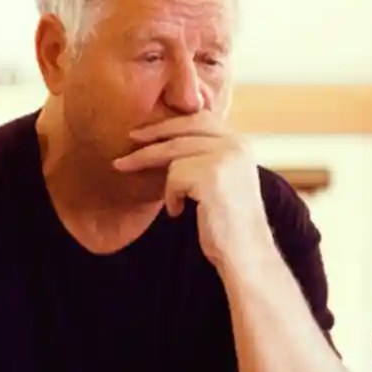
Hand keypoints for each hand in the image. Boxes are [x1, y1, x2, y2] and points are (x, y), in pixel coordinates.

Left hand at [115, 113, 270, 267]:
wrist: (245, 251)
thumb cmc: (229, 222)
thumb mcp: (224, 180)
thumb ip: (207, 156)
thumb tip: (168, 140)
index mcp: (240, 143)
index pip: (199, 119)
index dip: (169, 124)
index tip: (144, 134)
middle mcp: (235, 144)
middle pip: (182, 131)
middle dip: (150, 138)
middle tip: (127, 149)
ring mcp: (225, 157)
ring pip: (174, 153)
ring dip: (162, 177)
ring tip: (169, 201)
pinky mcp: (211, 175)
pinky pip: (174, 177)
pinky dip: (171, 197)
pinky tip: (180, 211)